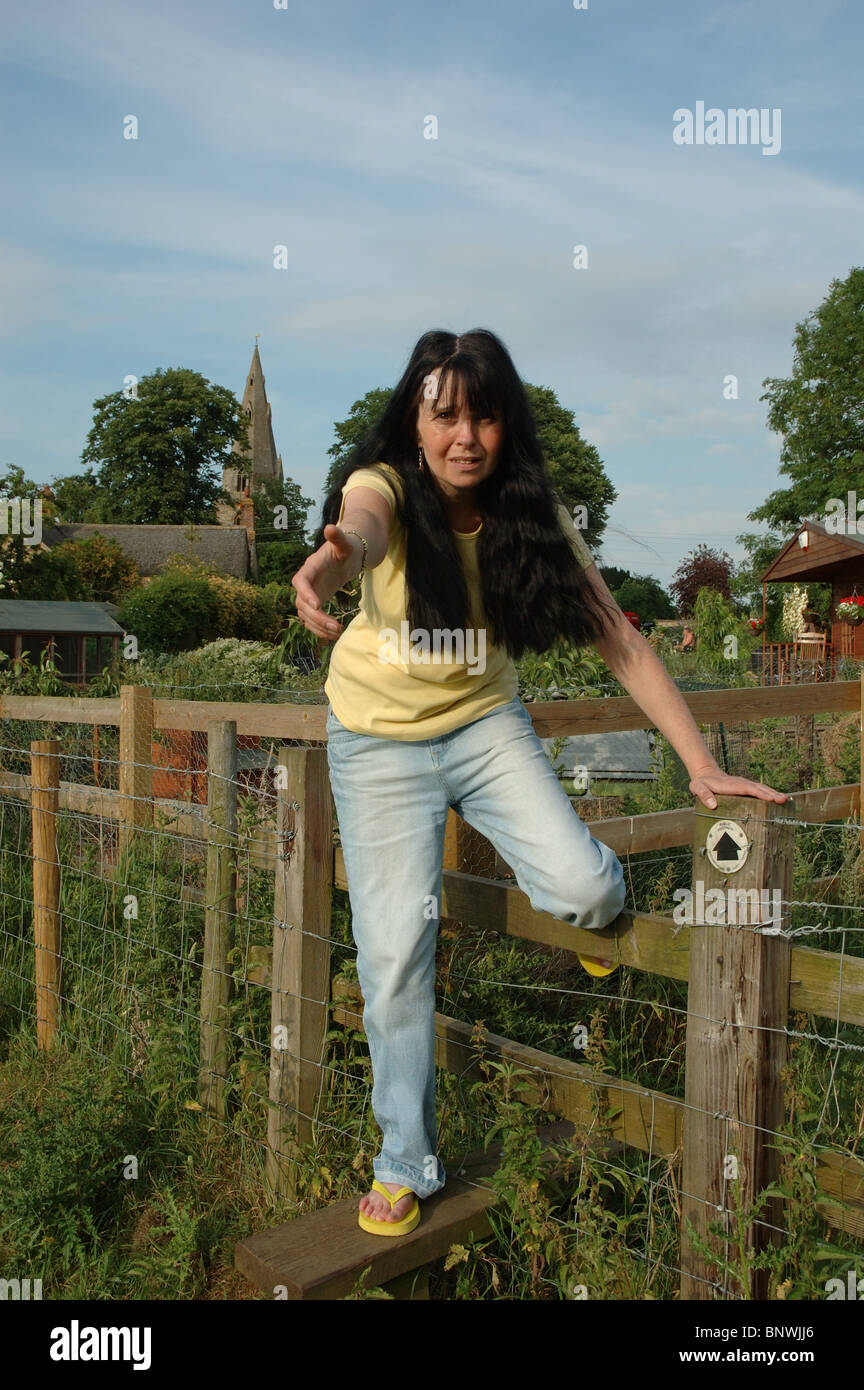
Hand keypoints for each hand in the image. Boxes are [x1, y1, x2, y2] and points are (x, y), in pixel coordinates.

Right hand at [291, 524, 360, 641]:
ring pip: (305, 616)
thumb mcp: (345, 543)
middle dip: (317, 617)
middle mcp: (306, 582)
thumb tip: (330, 528)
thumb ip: (338, 537)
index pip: (301, 581)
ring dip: (318, 627)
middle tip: (335, 626)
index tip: (318, 605)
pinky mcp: (315, 603)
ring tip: (337, 632)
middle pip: (302, 604)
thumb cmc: (347, 548)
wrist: (347, 556)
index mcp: (310, 567)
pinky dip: (320, 630)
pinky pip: (312, 620)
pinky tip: (334, 635)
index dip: (306, 594)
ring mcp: (309, 594)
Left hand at [688, 764, 789, 810]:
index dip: (759, 793)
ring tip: (785, 800)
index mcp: (731, 785)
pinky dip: (770, 794)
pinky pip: (760, 791)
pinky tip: (778, 800)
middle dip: (771, 794)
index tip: (770, 798)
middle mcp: (741, 783)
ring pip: (762, 788)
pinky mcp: (746, 788)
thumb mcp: (697, 787)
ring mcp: (745, 785)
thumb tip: (713, 805)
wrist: (705, 774)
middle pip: (758, 788)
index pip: (747, 789)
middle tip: (783, 800)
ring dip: (773, 793)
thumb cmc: (701, 783)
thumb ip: (703, 795)